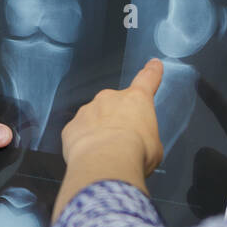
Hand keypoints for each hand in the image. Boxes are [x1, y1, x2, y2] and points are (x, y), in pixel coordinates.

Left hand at [51, 58, 164, 220]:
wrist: (106, 162)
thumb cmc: (135, 152)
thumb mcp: (155, 146)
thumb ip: (147, 136)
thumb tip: (142, 143)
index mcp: (137, 100)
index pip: (147, 80)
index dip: (151, 72)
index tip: (153, 65)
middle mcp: (110, 99)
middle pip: (116, 105)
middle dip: (119, 120)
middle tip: (124, 142)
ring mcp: (88, 111)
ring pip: (95, 118)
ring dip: (100, 132)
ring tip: (108, 153)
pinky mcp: (71, 127)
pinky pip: (79, 133)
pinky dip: (84, 143)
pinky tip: (92, 156)